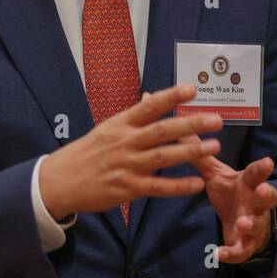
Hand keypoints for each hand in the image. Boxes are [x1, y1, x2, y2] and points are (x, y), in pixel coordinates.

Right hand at [38, 83, 222, 219]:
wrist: (60, 181)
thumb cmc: (88, 153)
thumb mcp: (108, 129)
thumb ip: (134, 118)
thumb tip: (153, 98)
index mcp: (121, 124)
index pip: (149, 107)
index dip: (171, 97)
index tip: (192, 89)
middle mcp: (125, 142)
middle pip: (162, 131)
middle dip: (191, 124)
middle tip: (216, 119)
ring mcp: (127, 165)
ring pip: (163, 157)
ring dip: (190, 152)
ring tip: (214, 146)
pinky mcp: (127, 188)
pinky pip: (158, 188)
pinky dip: (178, 186)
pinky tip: (197, 183)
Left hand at [195, 151, 276, 264]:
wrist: (243, 224)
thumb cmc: (231, 193)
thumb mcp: (217, 174)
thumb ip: (203, 156)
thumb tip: (184, 129)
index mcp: (249, 184)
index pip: (258, 174)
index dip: (263, 168)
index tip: (268, 162)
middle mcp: (256, 204)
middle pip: (268, 198)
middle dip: (268, 194)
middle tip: (265, 190)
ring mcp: (254, 225)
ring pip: (257, 225)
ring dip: (251, 224)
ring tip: (243, 223)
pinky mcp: (245, 245)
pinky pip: (241, 251)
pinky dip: (232, 253)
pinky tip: (218, 254)